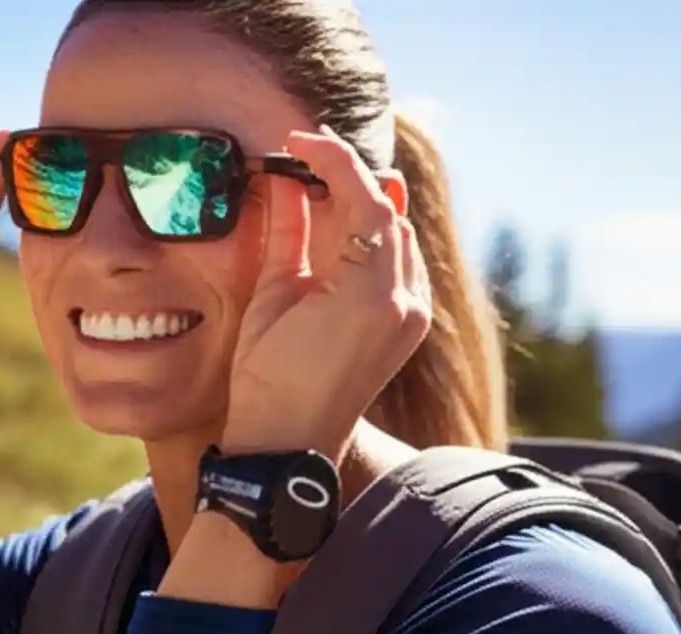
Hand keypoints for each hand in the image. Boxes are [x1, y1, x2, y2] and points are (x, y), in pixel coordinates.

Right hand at [221, 127, 432, 461]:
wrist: (288, 445)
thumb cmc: (267, 378)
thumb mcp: (272, 298)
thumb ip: (288, 232)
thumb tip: (287, 180)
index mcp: (370, 293)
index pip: (367, 200)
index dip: (334, 161)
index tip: (299, 141)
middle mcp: (405, 302)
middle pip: (390, 214)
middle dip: (351, 178)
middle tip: (306, 156)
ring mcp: (413, 317)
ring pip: (400, 237)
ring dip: (366, 206)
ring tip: (322, 186)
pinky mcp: (409, 329)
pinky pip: (401, 264)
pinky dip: (376, 238)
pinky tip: (343, 228)